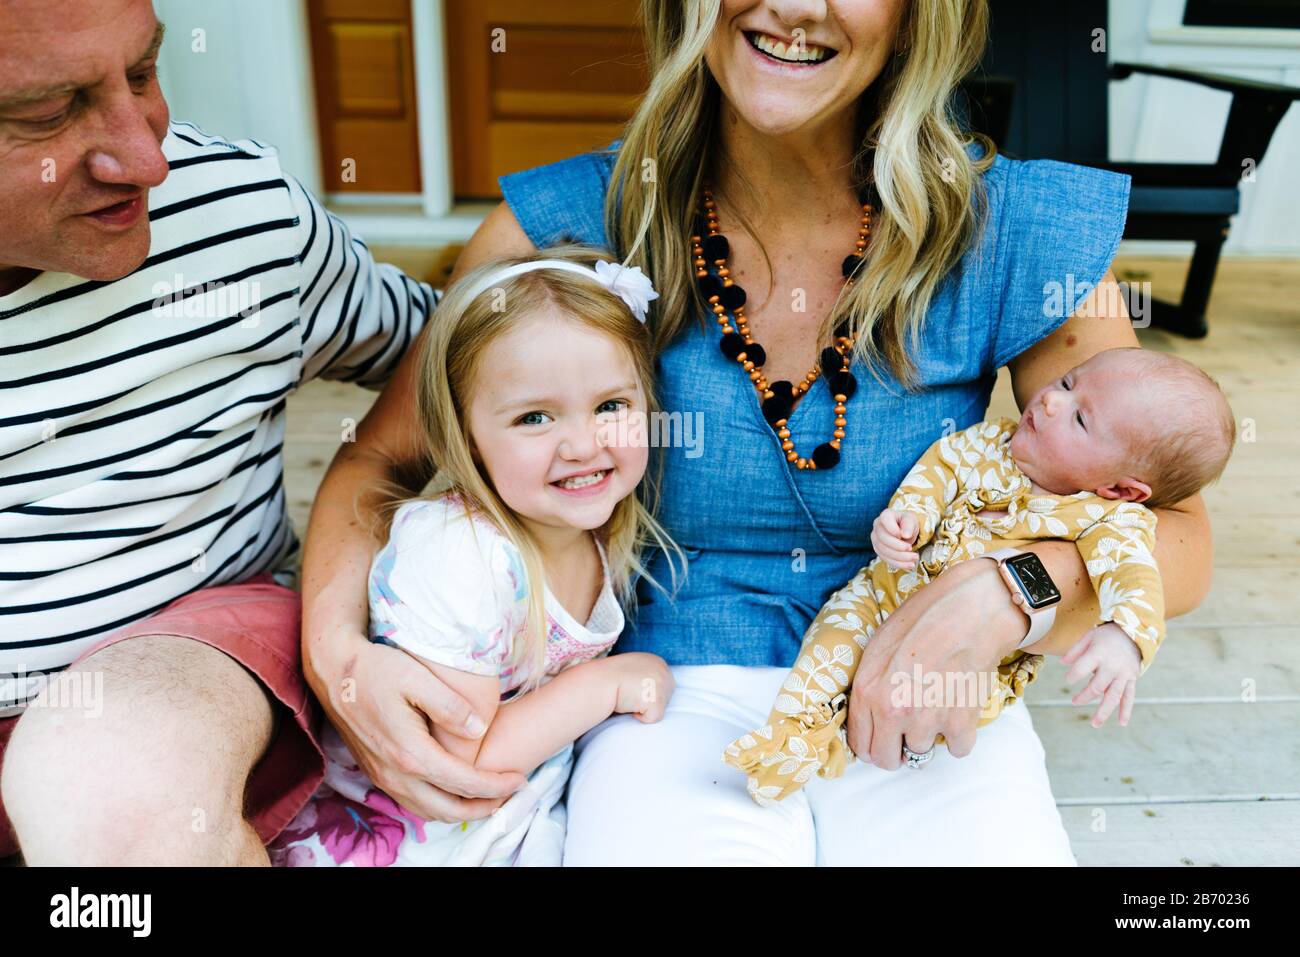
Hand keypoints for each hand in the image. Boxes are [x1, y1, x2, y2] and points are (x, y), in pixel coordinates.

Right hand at [303, 627, 526, 822]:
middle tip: (511, 794)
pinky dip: (439, 805)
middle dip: (485, 808)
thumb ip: (451, 707)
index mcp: (410, 753)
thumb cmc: (377, 669)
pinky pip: (413, 804)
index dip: (496, 786)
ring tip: (488, 797)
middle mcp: (395, 774)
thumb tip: (480, 730)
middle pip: (448, 809)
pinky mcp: (376, 773)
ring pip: (429, 812)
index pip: (464, 783)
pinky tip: (454, 791)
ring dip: (461, 811)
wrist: (334, 671)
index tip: (520, 779)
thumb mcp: (417, 678)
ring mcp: (383, 777)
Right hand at [609, 652, 673, 722]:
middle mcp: (664, 670)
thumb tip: (648, 685)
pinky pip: (653, 718)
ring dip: (642, 708)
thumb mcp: (632, 667)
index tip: (631, 689)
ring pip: (658, 709)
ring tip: (628, 697)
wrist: (599, 681)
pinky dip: (640, 717)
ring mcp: (662, 684)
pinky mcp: (656, 700)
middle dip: (647, 701)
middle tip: (629, 694)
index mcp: (658, 662)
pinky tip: (628, 705)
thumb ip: (644, 673)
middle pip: (664, 698)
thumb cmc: (610, 677)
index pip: (662, 687)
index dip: (645, 693)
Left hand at [846, 556, 1024, 767]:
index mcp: (867, 691)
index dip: (872, 743)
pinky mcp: (960, 723)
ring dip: (930, 735)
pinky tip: (959, 708)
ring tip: (938, 704)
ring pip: (922, 753)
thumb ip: (870, 687)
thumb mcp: (878, 647)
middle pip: (886, 760)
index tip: (884, 738)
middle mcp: (893, 711)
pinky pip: (957, 749)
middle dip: (896, 749)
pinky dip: (960, 735)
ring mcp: (927, 720)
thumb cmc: (923, 620)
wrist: (970, 611)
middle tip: (909, 732)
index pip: (860, 744)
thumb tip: (869, 716)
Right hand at [872, 508, 919, 569]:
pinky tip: (909, 565)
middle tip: (911, 549)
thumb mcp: (912, 520)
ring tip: (914, 558)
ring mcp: (876, 539)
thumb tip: (905, 535)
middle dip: (898, 546)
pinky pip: (886, 559)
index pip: (885, 520)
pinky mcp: (878, 550)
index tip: (904, 535)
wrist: (905, 532)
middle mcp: (877, 526)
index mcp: (886, 515)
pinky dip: (898, 564)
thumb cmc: (908, 524)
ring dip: (900, 557)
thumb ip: (909, 525)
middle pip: (883, 538)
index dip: (893, 529)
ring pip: (884, 551)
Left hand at [1061, 623, 1139, 726]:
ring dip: (1104, 711)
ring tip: (1095, 724)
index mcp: (1099, 654)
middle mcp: (1112, 666)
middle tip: (1074, 702)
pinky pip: (1129, 697)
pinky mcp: (1132, 679)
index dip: (1073, 675)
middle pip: (1097, 687)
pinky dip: (1126, 710)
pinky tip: (1121, 723)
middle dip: (1084, 696)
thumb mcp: (1088, 637)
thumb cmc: (1106, 636)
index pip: (1082, 668)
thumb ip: (1075, 651)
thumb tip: (1061, 664)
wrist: (1134, 632)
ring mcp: (1123, 674)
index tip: (1068, 679)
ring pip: (1114, 696)